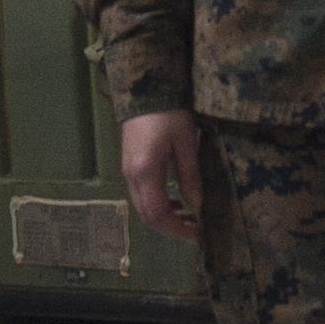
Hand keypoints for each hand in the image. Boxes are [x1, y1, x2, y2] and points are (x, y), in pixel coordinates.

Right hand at [119, 108, 201, 240]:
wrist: (144, 89)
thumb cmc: (168, 114)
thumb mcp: (186, 143)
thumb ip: (190, 176)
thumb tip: (197, 205)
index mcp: (145, 172)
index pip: (158, 213)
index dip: (177, 228)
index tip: (197, 234)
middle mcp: (131, 176)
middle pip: (147, 215)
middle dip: (170, 227)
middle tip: (194, 229)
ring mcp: (127, 171)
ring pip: (142, 206)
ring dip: (164, 216)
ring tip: (189, 215)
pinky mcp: (129, 165)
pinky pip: (141, 194)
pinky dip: (158, 204)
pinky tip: (176, 198)